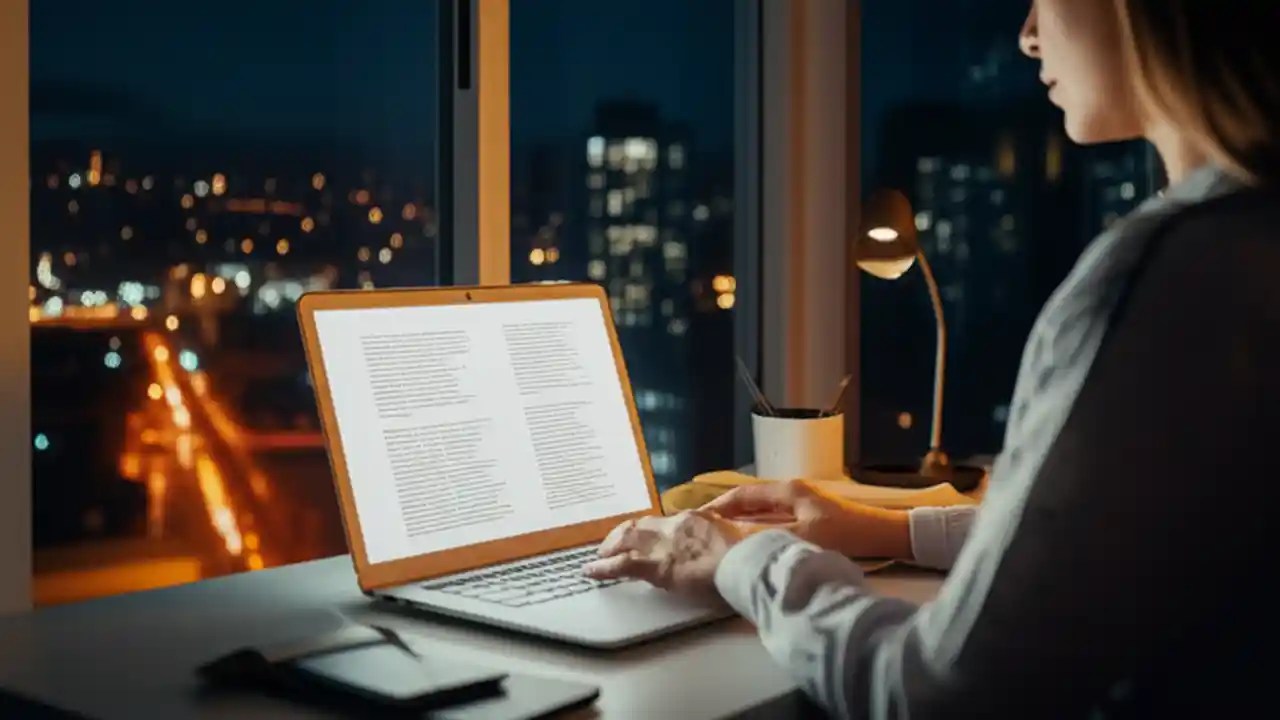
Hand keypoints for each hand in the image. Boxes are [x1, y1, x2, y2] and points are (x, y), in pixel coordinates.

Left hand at [582, 510, 744, 596]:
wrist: (747, 566)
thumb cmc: (748, 557)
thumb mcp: (740, 537)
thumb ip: (725, 536)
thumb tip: (721, 543)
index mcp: (696, 519)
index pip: (664, 522)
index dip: (649, 530)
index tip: (644, 535)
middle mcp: (675, 526)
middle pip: (640, 526)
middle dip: (623, 535)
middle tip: (611, 544)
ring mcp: (664, 544)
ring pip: (627, 541)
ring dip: (611, 548)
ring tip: (599, 557)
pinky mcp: (657, 566)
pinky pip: (622, 565)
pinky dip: (603, 568)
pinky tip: (591, 572)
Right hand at [701, 480, 911, 559]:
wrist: (883, 534)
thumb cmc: (845, 535)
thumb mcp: (802, 537)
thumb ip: (766, 535)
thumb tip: (732, 538)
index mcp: (786, 490)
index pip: (742, 495)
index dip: (718, 507)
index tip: (698, 520)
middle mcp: (790, 490)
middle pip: (749, 499)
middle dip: (725, 513)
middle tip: (704, 530)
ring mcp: (800, 500)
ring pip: (760, 507)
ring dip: (740, 519)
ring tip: (720, 535)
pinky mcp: (809, 512)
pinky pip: (772, 515)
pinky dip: (756, 524)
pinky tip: (750, 538)